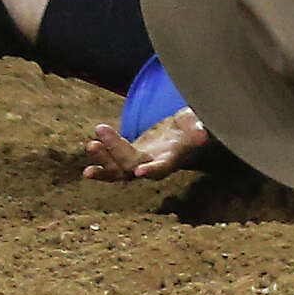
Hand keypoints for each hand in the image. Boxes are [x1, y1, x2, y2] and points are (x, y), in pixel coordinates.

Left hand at [82, 108, 209, 181]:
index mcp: (172, 159)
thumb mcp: (198, 123)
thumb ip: (199, 128)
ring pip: (119, 169)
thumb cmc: (194, 126)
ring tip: (90, 146)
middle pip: (132, 165)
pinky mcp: (132, 155)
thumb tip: (203, 134)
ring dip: (103, 160)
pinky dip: (103, 156)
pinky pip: (114, 162)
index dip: (153, 170)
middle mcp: (153, 165)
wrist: (184, 132)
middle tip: (99, 136)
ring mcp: (140, 162)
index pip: (162, 168)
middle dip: (115, 153)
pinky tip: (92, 146)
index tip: (140, 171)